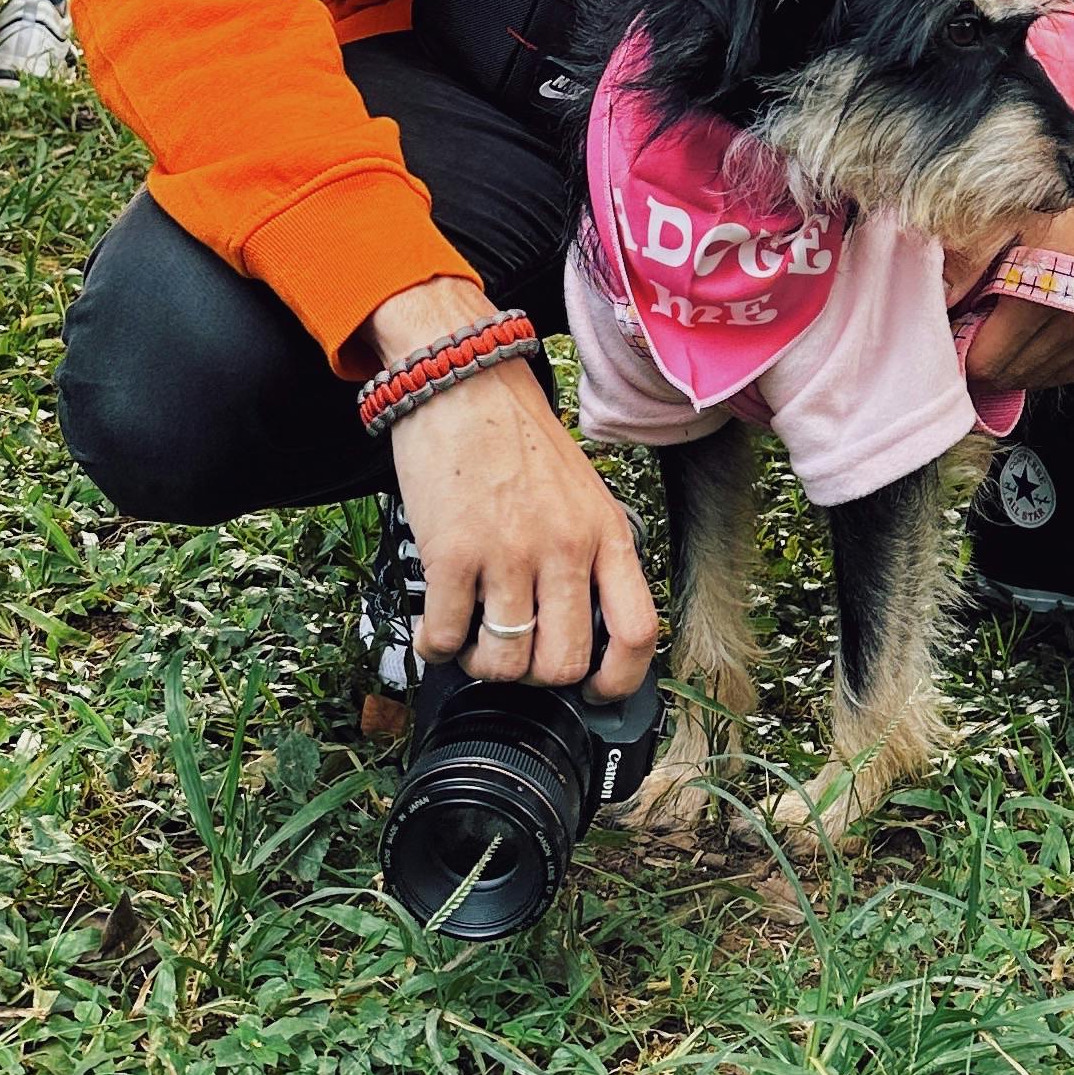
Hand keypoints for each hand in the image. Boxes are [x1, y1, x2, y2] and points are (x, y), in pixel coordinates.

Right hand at [369, 279, 660, 698]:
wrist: (462, 382)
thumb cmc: (517, 437)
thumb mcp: (582, 491)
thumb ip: (591, 552)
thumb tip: (583, 625)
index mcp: (606, 532)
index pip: (637, 630)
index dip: (621, 679)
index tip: (597, 692)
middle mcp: (565, 547)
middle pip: (564, 663)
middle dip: (535, 677)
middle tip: (515, 656)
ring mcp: (510, 552)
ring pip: (505, 662)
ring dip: (481, 664)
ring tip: (471, 638)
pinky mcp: (453, 553)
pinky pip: (447, 638)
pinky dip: (437, 645)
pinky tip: (436, 625)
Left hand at [959, 131, 1073, 393]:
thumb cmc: (1069, 189)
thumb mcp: (1008, 213)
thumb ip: (968, 260)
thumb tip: (940, 299)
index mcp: (1042, 295)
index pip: (986, 361)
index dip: (960, 348)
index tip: (951, 326)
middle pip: (1012, 374)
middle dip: (982, 360)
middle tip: (967, 329)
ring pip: (1044, 377)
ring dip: (1014, 366)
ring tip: (994, 338)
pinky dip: (1048, 365)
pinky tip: (1031, 343)